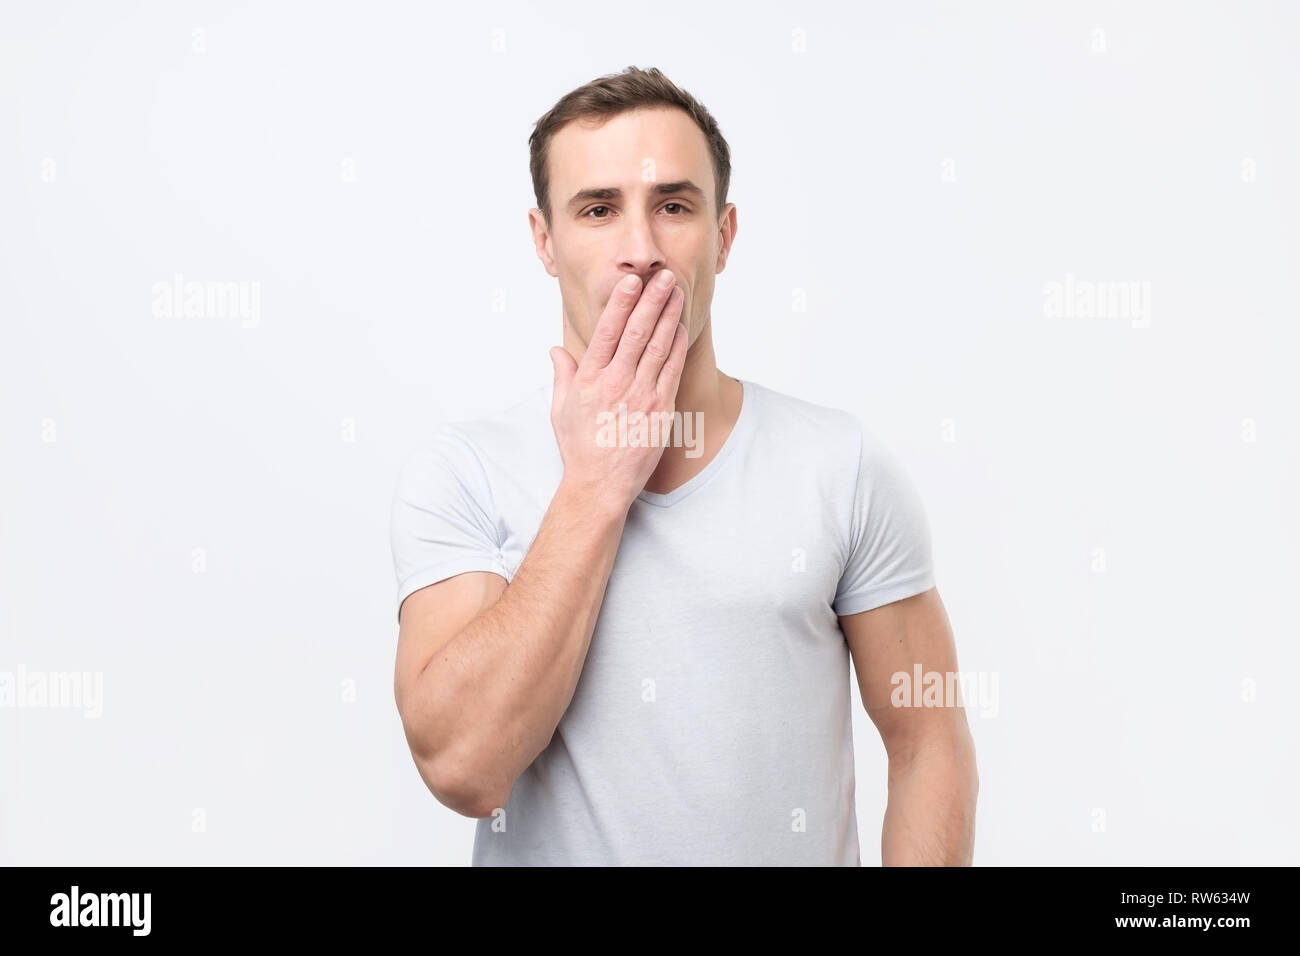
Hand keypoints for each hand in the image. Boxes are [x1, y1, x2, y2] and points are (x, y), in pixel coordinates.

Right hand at [548, 268, 688, 510]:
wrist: (600, 485)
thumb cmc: (580, 449)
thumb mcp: (561, 410)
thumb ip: (563, 376)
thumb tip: (556, 350)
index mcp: (590, 380)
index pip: (607, 332)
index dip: (621, 304)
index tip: (631, 282)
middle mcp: (615, 384)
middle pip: (636, 333)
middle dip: (652, 301)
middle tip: (664, 276)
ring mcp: (640, 397)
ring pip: (657, 347)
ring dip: (668, 317)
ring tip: (677, 293)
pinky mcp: (660, 411)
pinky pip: (671, 371)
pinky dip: (677, 348)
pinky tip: (681, 328)